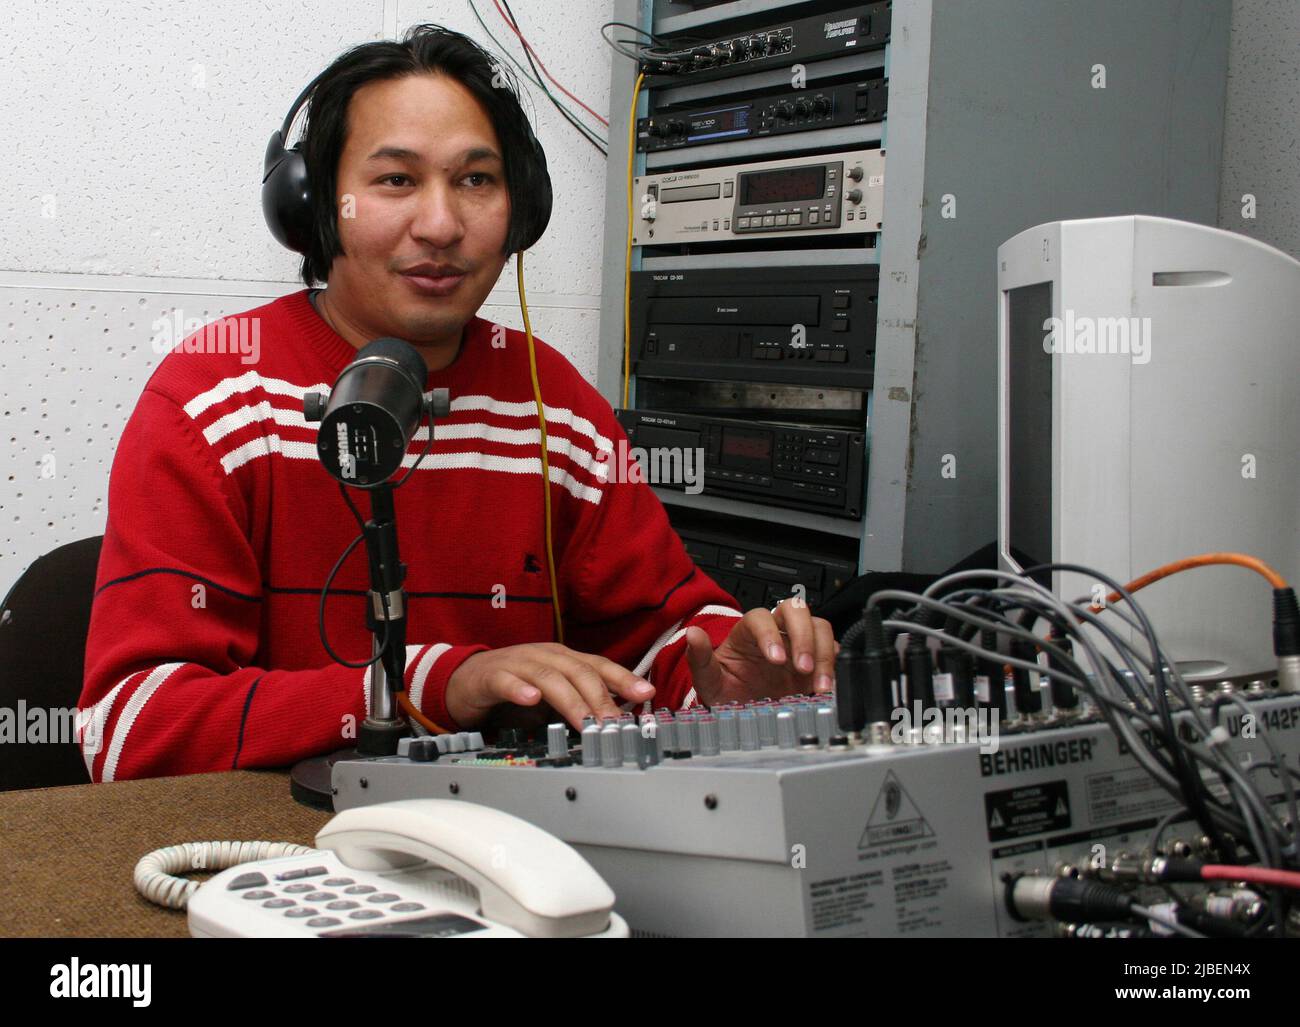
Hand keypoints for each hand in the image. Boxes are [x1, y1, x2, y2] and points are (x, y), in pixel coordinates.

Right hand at [445, 643, 655, 730]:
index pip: (599, 666)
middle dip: (601, 697)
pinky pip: (507, 681)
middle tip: (616, 722)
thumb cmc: (513, 687)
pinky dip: (520, 689)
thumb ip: (579, 704)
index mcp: (563, 659)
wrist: (463, 680)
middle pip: (579, 672)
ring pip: (549, 677)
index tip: (646, 694)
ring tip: (585, 720)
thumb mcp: (551, 697)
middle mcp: (545, 655)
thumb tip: (615, 723)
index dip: (624, 678)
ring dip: (570, 700)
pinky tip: (530, 700)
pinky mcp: (491, 675)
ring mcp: (518, 662)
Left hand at [684, 600, 837, 706]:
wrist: (744, 709)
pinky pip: (832, 650)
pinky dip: (833, 667)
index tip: (776, 659)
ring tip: (819, 685)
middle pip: (796, 610)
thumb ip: (700, 658)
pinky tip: (825, 687)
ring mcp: (798, 644)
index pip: (761, 618)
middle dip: (803, 637)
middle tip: (802, 668)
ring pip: (819, 626)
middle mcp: (776, 631)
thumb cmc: (727, 689)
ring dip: (823, 653)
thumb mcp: (709, 679)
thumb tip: (692, 634)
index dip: (771, 634)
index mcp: (748, 631)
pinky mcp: (815, 660)